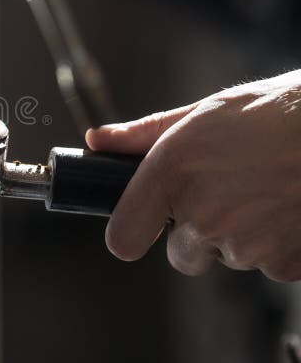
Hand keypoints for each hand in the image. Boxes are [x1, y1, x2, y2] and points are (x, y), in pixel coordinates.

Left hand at [86, 71, 300, 281]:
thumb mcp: (200, 114)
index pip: (122, 239)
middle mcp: (203, 215)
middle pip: (181, 255)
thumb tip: (97, 141)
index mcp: (172, 174)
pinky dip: (275, 244)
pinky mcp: (284, 265)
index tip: (140, 225)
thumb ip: (142, 135)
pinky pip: (267, 265)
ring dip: (238, 236)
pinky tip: (285, 206)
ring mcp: (246, 245)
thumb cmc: (271, 114)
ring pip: (226, 257)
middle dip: (195, 233)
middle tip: (223, 193)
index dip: (130, 234)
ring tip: (260, 191)